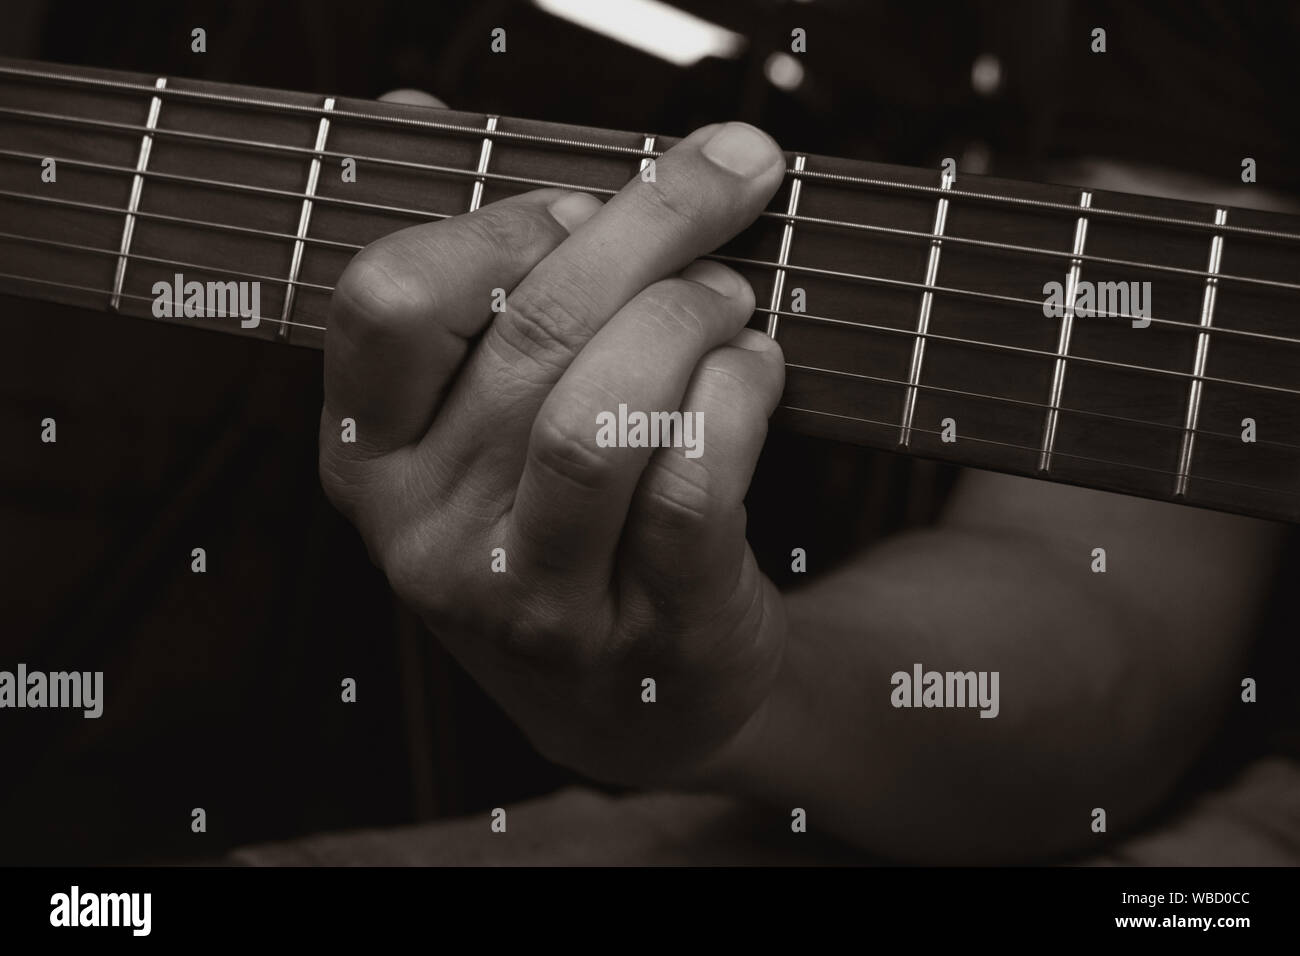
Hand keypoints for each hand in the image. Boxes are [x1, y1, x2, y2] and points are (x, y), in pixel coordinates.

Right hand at [320, 120, 789, 784]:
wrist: (639, 702)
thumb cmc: (561, 521)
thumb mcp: (475, 421)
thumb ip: (452, 272)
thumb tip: (411, 111)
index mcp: (366, 457)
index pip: (387, 299)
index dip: (501, 219)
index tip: (586, 199)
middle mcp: (423, 535)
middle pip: (528, 336)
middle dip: (649, 230)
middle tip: (724, 192)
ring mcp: (527, 599)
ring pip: (600, 417)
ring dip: (687, 320)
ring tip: (730, 296)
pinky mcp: (639, 630)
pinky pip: (689, 485)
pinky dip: (738, 399)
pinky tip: (756, 370)